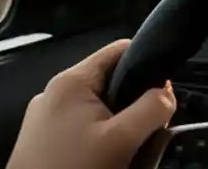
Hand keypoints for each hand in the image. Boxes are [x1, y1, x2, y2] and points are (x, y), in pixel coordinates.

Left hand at [7, 39, 176, 168]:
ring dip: (118, 127)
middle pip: (111, 83)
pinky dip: (99, 140)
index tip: (162, 95)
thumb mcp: (122, 139)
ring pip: (98, 109)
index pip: (120, 50)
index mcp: (71, 81)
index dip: (147, 66)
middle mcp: (54, 93)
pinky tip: (103, 161)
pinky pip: (81, 129)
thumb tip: (166, 93)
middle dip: (133, 105)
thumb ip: (152, 109)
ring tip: (123, 153)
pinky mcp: (41, 141)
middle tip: (144, 134)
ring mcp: (44, 119)